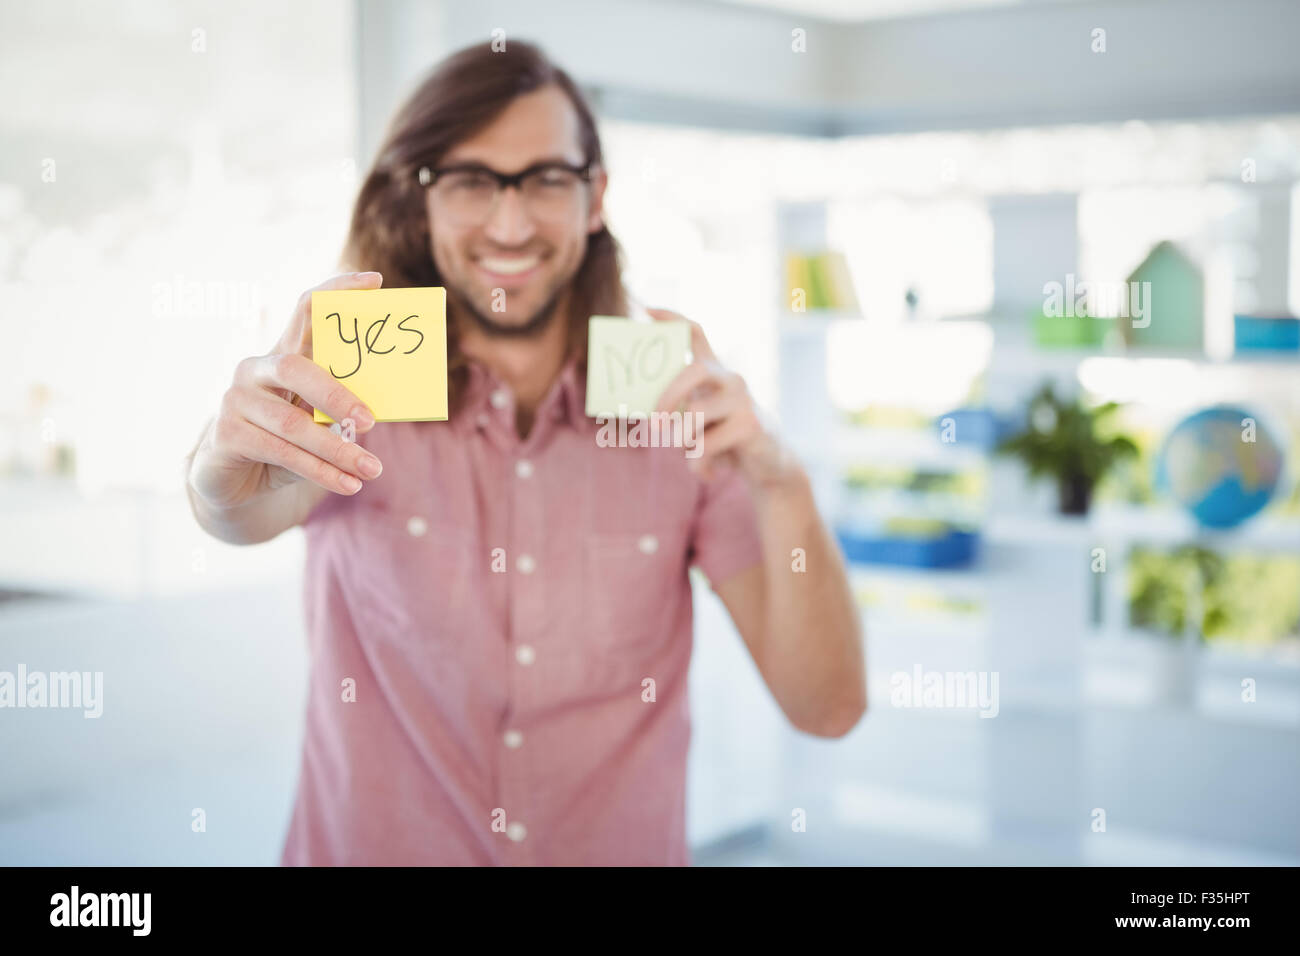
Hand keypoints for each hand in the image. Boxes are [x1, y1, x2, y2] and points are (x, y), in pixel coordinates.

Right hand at [188, 272, 386, 508]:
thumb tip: (379, 411)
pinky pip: (281, 453)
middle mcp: (256, 368)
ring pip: (293, 423)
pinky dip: (320, 472)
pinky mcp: (226, 434)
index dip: (338, 291)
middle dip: (337, 395)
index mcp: (284, 353)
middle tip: (372, 422)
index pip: (307, 310)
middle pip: (296, 367)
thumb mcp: (316, 421)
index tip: (376, 283)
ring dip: (337, 451)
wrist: (239, 483)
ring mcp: (235, 399)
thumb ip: (339, 408)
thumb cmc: (286, 443)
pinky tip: (348, 484)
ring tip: (371, 470)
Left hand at [650, 308, 796, 487]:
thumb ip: (681, 414)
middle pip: (693, 370)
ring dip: (683, 444)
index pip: (696, 332)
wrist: (769, 465)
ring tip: (693, 457)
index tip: (646, 308)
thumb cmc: (726, 440)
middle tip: (653, 424)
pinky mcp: (752, 424)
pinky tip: (711, 472)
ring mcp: (743, 399)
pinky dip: (699, 465)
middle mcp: (731, 378)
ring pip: (695, 416)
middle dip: (668, 397)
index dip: (671, 318)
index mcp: (715, 373)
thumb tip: (651, 421)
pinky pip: (706, 446)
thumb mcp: (700, 423)